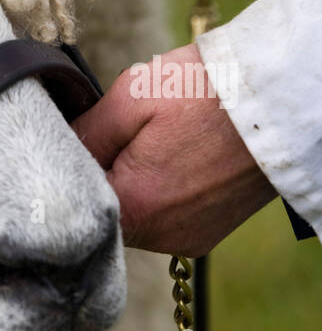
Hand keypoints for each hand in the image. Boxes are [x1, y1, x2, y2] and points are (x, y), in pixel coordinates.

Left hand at [71, 43, 275, 254]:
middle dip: (102, 176)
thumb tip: (57, 149)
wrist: (273, 99)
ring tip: (151, 142)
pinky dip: (158, 192)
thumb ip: (86, 134)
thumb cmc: (202, 90)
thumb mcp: (130, 97)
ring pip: (134, 218)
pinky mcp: (207, 233)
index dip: (70, 168)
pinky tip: (171, 157)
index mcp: (137, 207)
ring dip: (131, 185)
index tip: (79, 137)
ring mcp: (188, 239)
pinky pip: (163, 219)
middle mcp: (162, 237)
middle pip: (105, 213)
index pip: (75, 203)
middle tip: (120, 133)